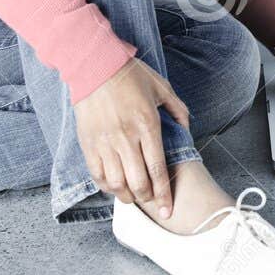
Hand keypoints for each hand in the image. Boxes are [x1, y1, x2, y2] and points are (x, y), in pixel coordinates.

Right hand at [72, 58, 190, 216]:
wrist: (95, 65)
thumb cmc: (130, 75)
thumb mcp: (162, 87)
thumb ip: (178, 110)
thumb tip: (186, 130)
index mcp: (148, 125)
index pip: (158, 169)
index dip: (163, 194)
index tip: (167, 209)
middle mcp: (126, 138)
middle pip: (138, 182)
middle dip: (147, 198)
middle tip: (152, 202)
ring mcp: (105, 142)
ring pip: (116, 183)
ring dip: (127, 195)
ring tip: (134, 197)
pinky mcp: (88, 143)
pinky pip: (97, 174)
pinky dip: (106, 186)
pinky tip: (113, 187)